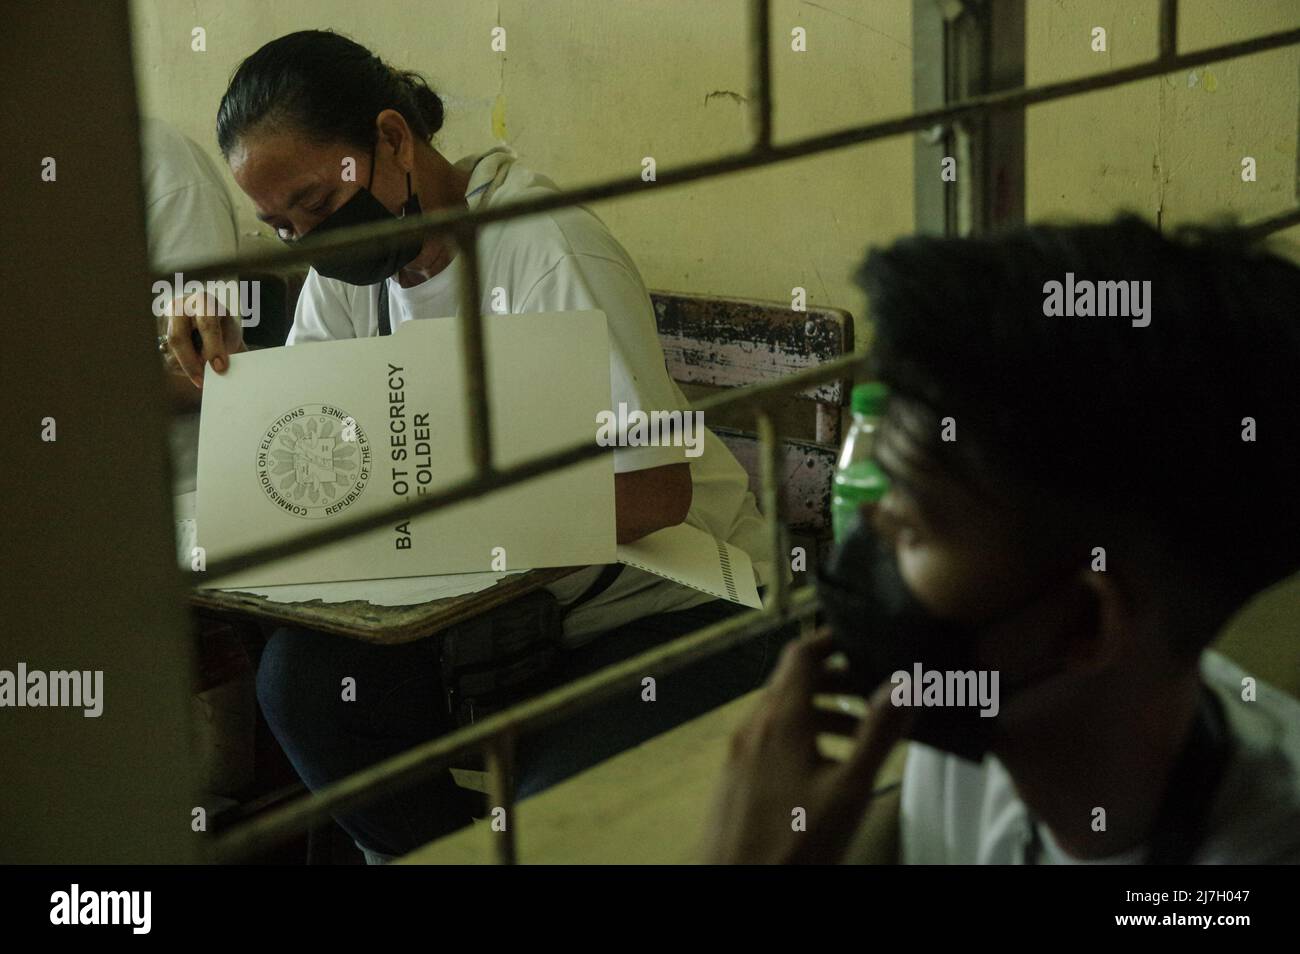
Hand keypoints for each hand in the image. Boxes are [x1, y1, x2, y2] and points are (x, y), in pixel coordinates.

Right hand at [160, 293, 245, 388]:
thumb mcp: (231, 334)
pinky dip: (183, 368)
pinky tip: (195, 368)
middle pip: (178, 337)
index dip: (213, 348)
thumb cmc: (226, 330)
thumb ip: (223, 347)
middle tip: (203, 381)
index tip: (220, 368)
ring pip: (171, 350)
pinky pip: (168, 358)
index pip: (206, 324)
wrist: (215, 329)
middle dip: (191, 363)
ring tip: (204, 375)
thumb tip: (215, 368)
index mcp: (203, 300)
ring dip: (188, 366)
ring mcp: (166, 320)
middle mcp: (180, 306)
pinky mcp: (160, 335)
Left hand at [701, 630, 910, 863]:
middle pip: (792, 682)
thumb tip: (906, 681)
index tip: (863, 643)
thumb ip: (878, 733)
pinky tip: (822, 771)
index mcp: (780, 719)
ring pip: (780, 713)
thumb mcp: (849, 790)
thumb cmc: (798, 842)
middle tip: (875, 696)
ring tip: (859, 738)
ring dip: (820, 712)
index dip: (832, 641)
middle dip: (835, 682)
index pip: (801, 655)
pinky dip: (798, 736)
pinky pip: (767, 739)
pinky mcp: (732, 778)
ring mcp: (737, 753)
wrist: (739, 887)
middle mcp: (752, 726)